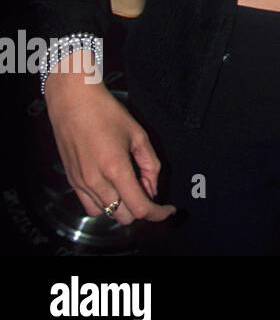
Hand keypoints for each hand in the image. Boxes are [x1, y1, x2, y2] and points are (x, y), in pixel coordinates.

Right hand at [44, 65, 176, 224]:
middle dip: (141, 208)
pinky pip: (89, 206)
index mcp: (116, 169)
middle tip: (149, 189)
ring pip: (106, 214)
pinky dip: (105, 204)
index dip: (157, 213)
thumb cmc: (107, 113)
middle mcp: (96, 181)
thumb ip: (150, 165)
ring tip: (130, 186)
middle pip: (123, 216)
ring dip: (122, 207)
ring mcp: (80, 184)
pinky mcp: (71, 182)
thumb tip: (152, 189)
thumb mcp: (138, 135)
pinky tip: (113, 188)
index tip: (168, 209)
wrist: (72, 102)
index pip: (139, 207)